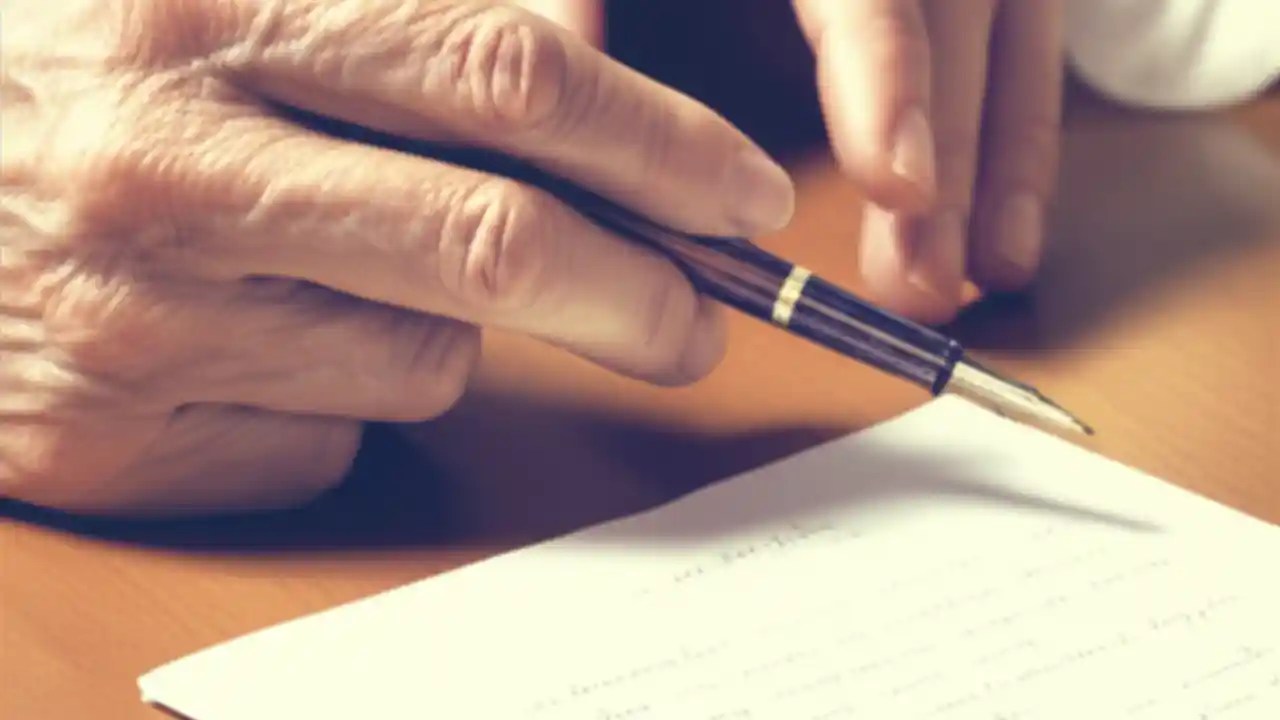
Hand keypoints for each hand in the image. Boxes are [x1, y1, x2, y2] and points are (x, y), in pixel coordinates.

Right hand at [0, 0, 793, 513]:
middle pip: (497, 244)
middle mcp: (171, 172)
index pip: (501, 72)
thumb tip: (591, 65)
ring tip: (354, 274)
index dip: (655, 141)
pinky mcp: (117, 443)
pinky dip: (344, 397)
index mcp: (210, 16)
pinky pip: (328, 439)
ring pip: (420, 363)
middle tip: (698, 314)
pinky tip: (267, 342)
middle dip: (641, 292)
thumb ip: (410, 15)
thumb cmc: (84, 71)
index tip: (743, 194)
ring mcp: (139, 324)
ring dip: (447, 331)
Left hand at [533, 1, 1063, 323]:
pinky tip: (1007, 233)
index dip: (888, 70)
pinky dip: (1020, 137)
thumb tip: (547, 53)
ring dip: (997, 166)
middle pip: (955, 11)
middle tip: (915, 282)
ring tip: (971, 282)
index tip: (895, 180)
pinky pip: (1028, 41)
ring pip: (1009, 32)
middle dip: (948, 156)